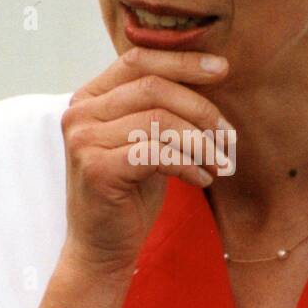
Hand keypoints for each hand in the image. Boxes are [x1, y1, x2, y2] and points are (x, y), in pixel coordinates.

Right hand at [60, 46, 232, 276]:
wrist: (101, 247)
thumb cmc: (129, 191)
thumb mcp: (145, 139)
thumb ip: (160, 106)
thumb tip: (210, 73)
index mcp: (89, 97)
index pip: (138, 60)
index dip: (183, 61)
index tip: (223, 70)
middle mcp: (79, 113)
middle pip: (154, 87)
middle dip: (201, 108)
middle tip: (228, 136)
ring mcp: (84, 140)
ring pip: (159, 120)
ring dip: (200, 141)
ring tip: (218, 162)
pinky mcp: (97, 169)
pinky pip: (157, 153)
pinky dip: (188, 165)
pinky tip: (201, 179)